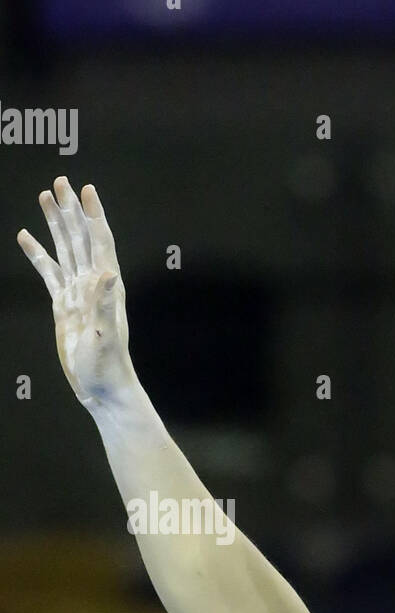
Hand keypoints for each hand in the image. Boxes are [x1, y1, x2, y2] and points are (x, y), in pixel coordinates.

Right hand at [17, 177, 137, 407]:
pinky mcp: (63, 305)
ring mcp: (77, 293)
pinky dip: (38, 253)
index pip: (100, 243)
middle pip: (80, 238)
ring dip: (56, 224)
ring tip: (46, 197)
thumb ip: (105, 304)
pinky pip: (49, 272)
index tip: (86, 190)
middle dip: (72, 210)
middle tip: (61, 182)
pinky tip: (25, 236)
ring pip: (65, 249)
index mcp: (106, 288)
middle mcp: (93, 285)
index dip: (93, 216)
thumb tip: (107, 272)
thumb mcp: (106, 336)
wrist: (102, 388)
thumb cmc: (108, 366)